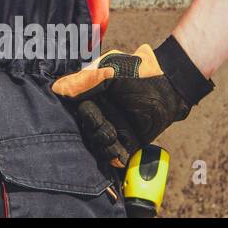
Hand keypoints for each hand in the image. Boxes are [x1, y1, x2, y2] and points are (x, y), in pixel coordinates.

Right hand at [51, 39, 210, 167]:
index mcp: (89, 94)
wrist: (171, 85)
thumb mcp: (110, 70)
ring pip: (97, 144)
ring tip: (115, 141)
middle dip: (94, 131)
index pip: (74, 110)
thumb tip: (57, 89)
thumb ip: (85, 80)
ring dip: (104, 147)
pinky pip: (114, 155)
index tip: (90, 112)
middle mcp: (98, 111)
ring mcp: (112, 126)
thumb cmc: (139, 71)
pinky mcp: (127, 141)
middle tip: (107, 127)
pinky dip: (114, 157)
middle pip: (84, 130)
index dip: (81, 115)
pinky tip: (120, 154)